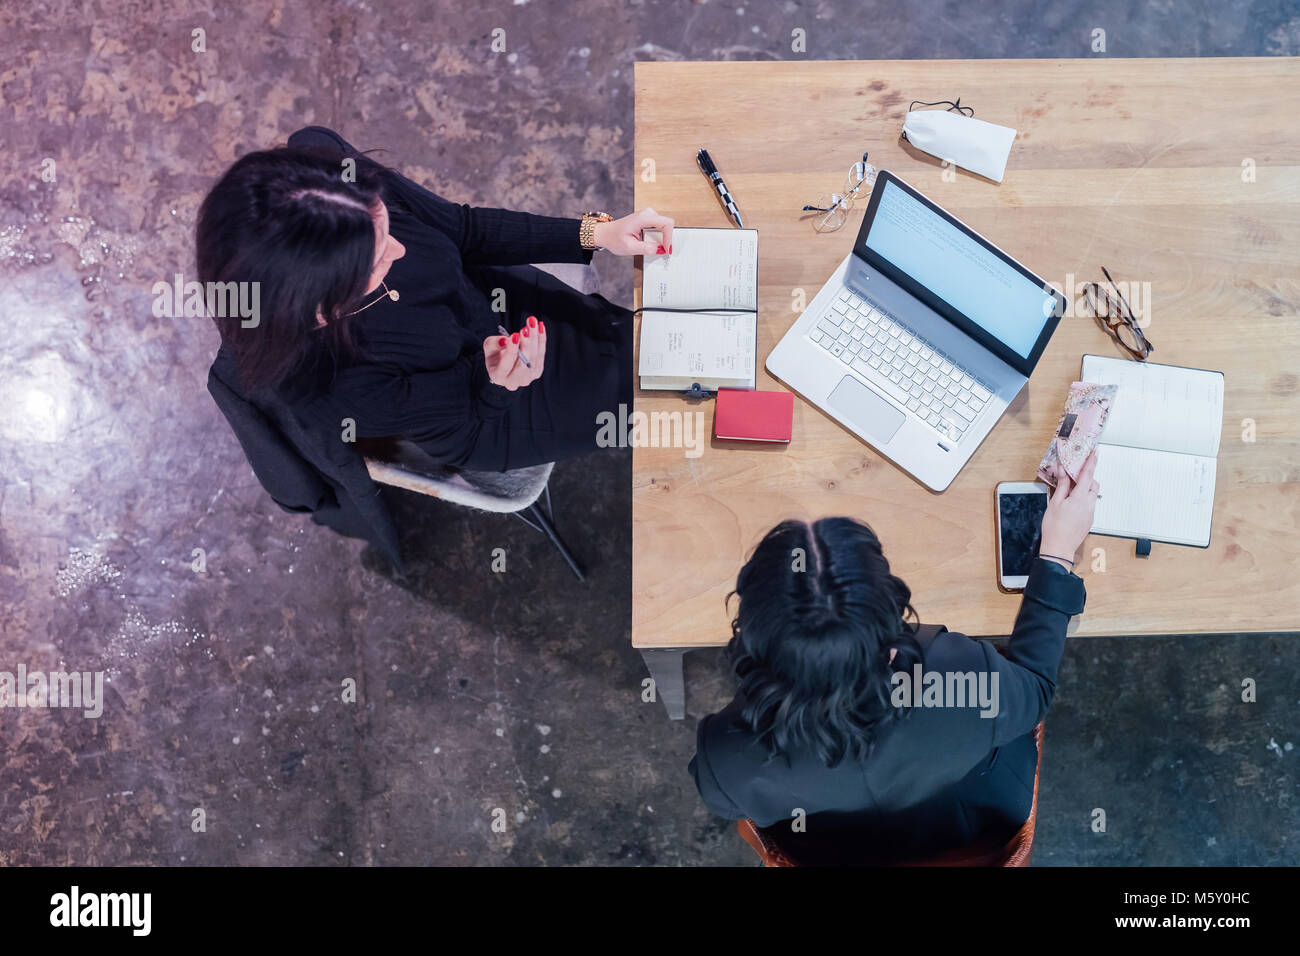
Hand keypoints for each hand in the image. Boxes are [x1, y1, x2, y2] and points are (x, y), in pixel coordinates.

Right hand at [483, 316, 545, 389]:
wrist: (505, 362)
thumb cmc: (495, 353)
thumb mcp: (489, 346)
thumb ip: (494, 344)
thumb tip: (506, 341)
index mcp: (497, 376)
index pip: (505, 365)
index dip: (510, 351)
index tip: (514, 335)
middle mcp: (512, 382)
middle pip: (522, 363)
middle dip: (525, 344)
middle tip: (526, 328)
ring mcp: (526, 378)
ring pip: (534, 358)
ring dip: (534, 339)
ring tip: (533, 323)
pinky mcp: (537, 372)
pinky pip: (541, 355)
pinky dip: (541, 340)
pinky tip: (540, 327)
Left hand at [593, 208, 674, 256]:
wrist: (605, 233)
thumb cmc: (614, 238)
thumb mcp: (630, 247)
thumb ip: (647, 249)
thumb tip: (661, 250)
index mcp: (643, 218)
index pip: (666, 223)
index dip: (669, 237)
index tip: (667, 249)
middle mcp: (647, 214)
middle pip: (667, 224)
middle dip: (666, 239)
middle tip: (661, 250)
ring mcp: (648, 215)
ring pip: (664, 226)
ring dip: (661, 238)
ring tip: (651, 246)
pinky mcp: (647, 220)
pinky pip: (659, 228)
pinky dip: (658, 237)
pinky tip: (650, 243)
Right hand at [1039, 450, 1100, 567]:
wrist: (1059, 548)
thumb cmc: (1054, 528)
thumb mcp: (1054, 503)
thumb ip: (1061, 485)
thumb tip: (1063, 471)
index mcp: (1079, 499)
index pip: (1087, 476)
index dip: (1091, 463)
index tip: (1093, 453)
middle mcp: (1088, 505)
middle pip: (1093, 484)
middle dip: (1086, 477)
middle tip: (1073, 475)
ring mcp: (1090, 513)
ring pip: (1091, 495)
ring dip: (1084, 489)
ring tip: (1069, 491)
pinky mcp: (1089, 520)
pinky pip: (1089, 504)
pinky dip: (1082, 499)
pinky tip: (1071, 504)